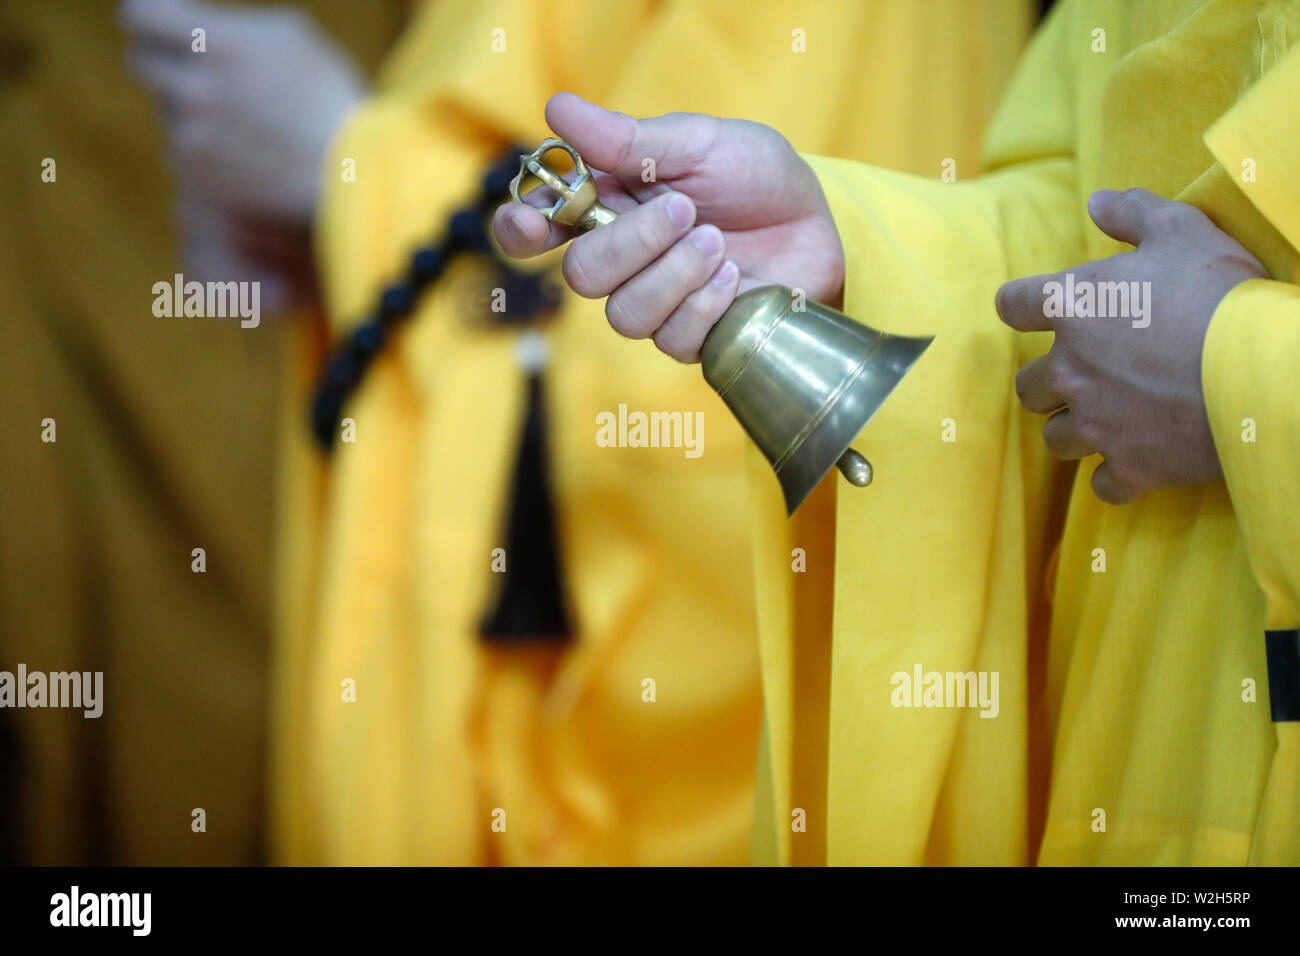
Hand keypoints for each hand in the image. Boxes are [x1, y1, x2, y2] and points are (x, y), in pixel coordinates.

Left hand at [120, 0, 363, 307]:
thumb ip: (232, 25)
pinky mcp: (194, 175)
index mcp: (214, 43)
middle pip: (140, 62)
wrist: (351, 179)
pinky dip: (205, 151)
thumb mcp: (291, 37)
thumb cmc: (330, 99)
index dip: (144, 17)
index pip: (139, 17)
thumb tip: (189, 19)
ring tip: (244, 123)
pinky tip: (246, 155)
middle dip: (163, 61)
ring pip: (166, 111)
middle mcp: (193, 87)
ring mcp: (189, 135)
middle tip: (194, 70)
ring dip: (190, 111)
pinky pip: (182, 152)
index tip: (152, 22)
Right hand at [492, 93, 843, 361]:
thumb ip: (627, 139)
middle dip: (632, 242)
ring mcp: (654, 304)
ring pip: (624, 315)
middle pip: (581, 276)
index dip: (521, 231)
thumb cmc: (756, 178)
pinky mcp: (690, 339)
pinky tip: (734, 276)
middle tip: (684, 209)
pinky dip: (706, 302)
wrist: (820, 225)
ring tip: (717, 241)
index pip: (538, 230)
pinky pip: (672, 338)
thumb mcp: (698, 144)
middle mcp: (622, 260)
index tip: (532, 223)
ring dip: (675, 274)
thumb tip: (557, 109)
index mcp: (608, 206)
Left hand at [996, 188, 1266, 503]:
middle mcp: (1070, 370)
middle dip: (1051, 381)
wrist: (1261, 370)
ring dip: (1076, 429)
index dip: (1022, 306)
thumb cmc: (1220, 294)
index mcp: (1072, 308)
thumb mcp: (1183, 230)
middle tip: (1090, 372)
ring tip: (1112, 416)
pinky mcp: (1130, 466)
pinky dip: (1117, 475)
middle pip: (1028, 386)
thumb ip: (1134, 213)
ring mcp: (1096, 424)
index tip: (1039, 311)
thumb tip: (1097, 202)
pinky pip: (1103, 485)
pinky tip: (1139, 459)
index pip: (1011, 305)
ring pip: (1055, 439)